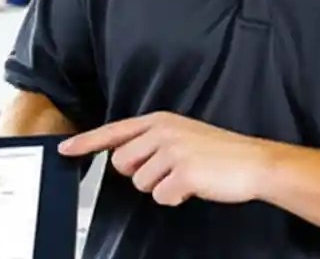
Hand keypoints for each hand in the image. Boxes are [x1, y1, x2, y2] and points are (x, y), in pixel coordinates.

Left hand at [58, 112, 275, 206]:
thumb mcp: (182, 135)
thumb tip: (125, 158)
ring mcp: (172, 151)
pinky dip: (176, 198)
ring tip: (186, 176)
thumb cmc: (219, 152)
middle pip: (121, 163)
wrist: (254, 162)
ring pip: (140, 183)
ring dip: (161, 187)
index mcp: (159, 121)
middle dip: (140, 174)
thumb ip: (152, 141)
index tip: (65, 149)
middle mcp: (162, 132)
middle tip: (169, 171)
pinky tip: (194, 187)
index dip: (86, 142)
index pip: (114, 131)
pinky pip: (161, 197)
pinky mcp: (182, 172)